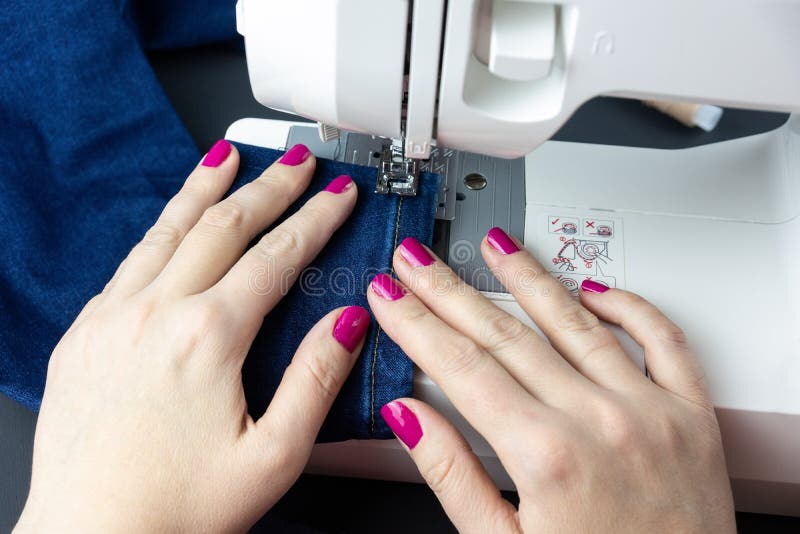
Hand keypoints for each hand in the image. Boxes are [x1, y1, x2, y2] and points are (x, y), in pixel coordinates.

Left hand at [15, 142, 368, 532]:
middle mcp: (154, 314)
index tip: (339, 193)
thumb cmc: (177, 510)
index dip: (317, 217)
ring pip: (168, 229)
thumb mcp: (275, 455)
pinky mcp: (83, 335)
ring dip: (206, 187)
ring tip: (228, 156)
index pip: (277, 254)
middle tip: (299, 162)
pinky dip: (161, 228)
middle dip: (270, 186)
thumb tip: (347, 320)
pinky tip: (174, 222)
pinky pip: (130, 261)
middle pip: (224, 225)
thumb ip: (317, 378)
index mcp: (208, 337)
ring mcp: (111, 318)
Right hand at [368, 230, 735, 532]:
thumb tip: (408, 417)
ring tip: (494, 246)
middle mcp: (600, 421)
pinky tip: (593, 288)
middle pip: (505, 335)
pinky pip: (662, 340)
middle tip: (417, 258)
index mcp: (547, 456)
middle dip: (450, 290)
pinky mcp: (692, 414)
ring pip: (575, 322)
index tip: (389, 294)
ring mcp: (650, 411)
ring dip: (527, 278)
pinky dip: (629, 306)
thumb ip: (452, 475)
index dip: (416, 324)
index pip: (461, 367)